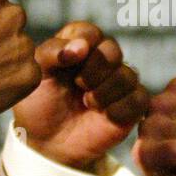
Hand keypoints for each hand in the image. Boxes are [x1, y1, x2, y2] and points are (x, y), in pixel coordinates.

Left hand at [12, 22, 148, 169]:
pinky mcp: (131, 106)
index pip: (90, 33)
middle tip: (79, 84)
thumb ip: (53, 52)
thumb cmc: (39, 104)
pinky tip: (104, 116)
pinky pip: (139, 99)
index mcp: (78, 47)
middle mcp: (102, 61)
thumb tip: (82, 46)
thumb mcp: (36, 75)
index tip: (66, 62)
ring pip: (128, 75)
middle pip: (112, 50)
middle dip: (95, 68)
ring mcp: (118, 83)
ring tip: (87, 104)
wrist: (46, 143)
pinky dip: (120, 108)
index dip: (82, 44)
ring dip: (105, 91)